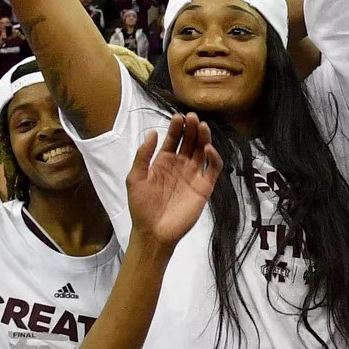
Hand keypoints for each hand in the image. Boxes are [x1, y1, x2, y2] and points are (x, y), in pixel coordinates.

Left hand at [124, 114, 222, 246]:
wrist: (153, 232)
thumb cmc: (142, 206)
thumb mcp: (135, 178)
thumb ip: (143, 155)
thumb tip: (152, 132)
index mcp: (164, 161)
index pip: (173, 139)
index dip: (176, 128)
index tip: (178, 117)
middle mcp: (181, 165)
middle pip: (190, 142)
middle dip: (191, 128)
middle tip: (192, 117)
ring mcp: (193, 175)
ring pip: (202, 151)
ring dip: (203, 138)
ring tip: (201, 126)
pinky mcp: (204, 187)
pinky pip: (212, 169)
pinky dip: (213, 158)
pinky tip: (208, 148)